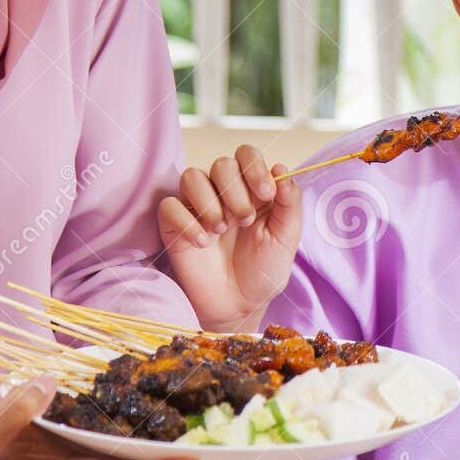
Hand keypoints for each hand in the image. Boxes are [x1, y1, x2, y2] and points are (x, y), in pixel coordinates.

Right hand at [157, 145, 302, 333]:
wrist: (238, 305)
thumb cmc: (263, 269)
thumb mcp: (286, 238)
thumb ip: (289, 203)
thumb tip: (281, 167)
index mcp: (252, 188)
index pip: (246, 155)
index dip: (255, 167)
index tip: (265, 194)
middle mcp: (223, 192)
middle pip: (221, 164)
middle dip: (236, 191)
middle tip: (245, 221)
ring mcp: (197, 207)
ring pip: (191, 176)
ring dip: (210, 202)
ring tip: (222, 230)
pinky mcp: (174, 225)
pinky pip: (169, 206)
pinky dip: (187, 222)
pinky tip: (202, 243)